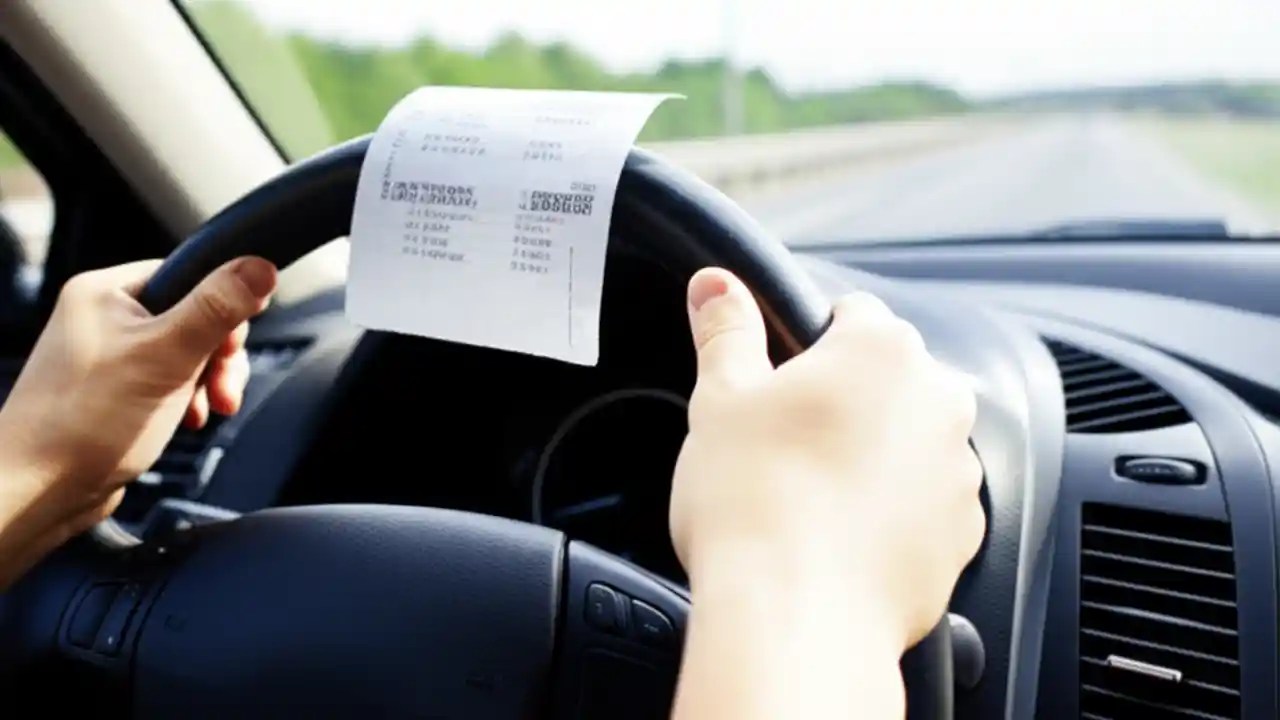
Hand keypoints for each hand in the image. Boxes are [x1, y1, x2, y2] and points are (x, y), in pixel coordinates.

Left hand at [0, 257, 275, 586]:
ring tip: (205, 409)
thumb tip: (259, 268)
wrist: (39, 491)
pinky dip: (188, 399)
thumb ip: (216, 309)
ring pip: (188, 352)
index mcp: (106, 291)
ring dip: (207, 381)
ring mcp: (111, 355)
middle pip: (195, 315)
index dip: (222, 310)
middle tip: (221, 387)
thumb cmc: (84, 424)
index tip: (229, 345)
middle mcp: (105, 317)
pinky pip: (172, 380)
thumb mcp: (167, 356)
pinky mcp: (119, 389)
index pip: (189, 274)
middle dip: (219, 356)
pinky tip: (186, 419)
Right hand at [670, 267, 982, 651]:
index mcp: (883, 350)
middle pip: (885, 380)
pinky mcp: (961, 538)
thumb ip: (725, 330)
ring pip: (906, 444)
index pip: (851, 314)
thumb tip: (717, 284)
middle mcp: (938, 402)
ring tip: (806, 498)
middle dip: (841, 401)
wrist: (795, 620)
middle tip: (780, 444)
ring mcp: (958, 473)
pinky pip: (923, 507)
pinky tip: (836, 537)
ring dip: (870, 457)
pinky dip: (890, 514)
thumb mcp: (720, 398)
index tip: (775, 382)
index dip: (804, 344)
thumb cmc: (754, 504)